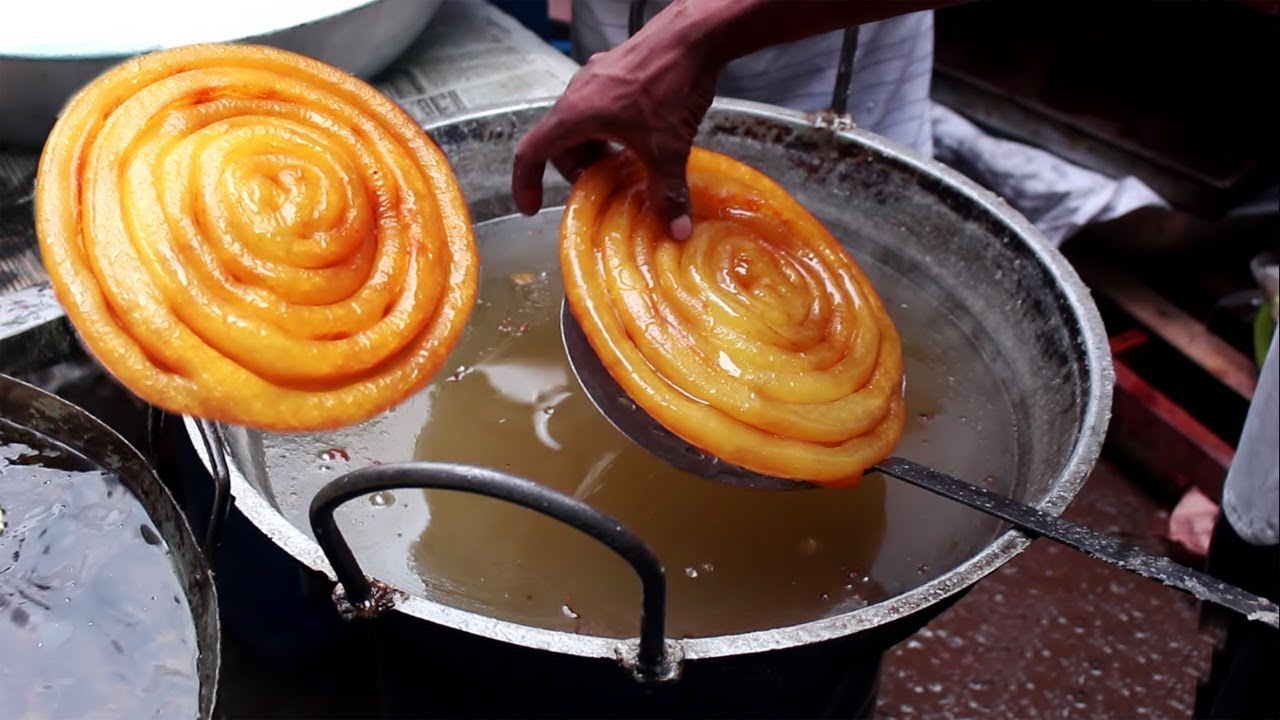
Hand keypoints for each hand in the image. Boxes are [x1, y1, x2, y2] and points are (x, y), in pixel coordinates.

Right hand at [511, 18, 717, 240]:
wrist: (694, 33)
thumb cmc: (669, 84)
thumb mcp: (667, 148)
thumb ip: (667, 192)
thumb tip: (676, 231)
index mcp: (575, 114)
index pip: (531, 152)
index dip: (526, 183)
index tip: (532, 206)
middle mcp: (578, 94)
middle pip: (560, 142)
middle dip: (577, 171)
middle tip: (603, 189)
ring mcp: (596, 79)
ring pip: (582, 125)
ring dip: (596, 151)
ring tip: (626, 167)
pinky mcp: (616, 71)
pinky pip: (600, 108)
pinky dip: (610, 131)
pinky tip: (642, 139)